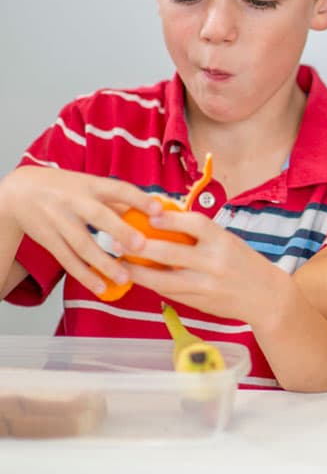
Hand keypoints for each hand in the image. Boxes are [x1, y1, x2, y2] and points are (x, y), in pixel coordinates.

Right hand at [0, 166, 162, 295]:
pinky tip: (101, 288)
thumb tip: (159, 211)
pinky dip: (84, 275)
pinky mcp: (49, 240)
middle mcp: (74, 202)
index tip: (159, 210)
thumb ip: (120, 200)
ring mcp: (60, 222)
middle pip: (99, 217)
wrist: (20, 192)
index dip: (139, 199)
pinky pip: (67, 260)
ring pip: (82, 244)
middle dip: (120, 231)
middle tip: (141, 246)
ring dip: (104, 263)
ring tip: (124, 278)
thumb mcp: (91, 186)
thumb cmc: (68, 189)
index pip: (118, 189)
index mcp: (91, 185)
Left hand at [122, 209, 285, 325]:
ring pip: (162, 278)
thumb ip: (201, 235)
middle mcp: (214, 262)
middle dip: (140, 246)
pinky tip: (140, 278)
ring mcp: (205, 285)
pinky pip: (168, 292)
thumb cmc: (245, 264)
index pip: (195, 223)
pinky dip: (152, 284)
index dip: (170, 219)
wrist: (266, 297)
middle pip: (169, 252)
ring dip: (137, 271)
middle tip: (119, 240)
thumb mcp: (229, 242)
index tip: (150, 215)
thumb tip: (163, 220)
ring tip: (120, 263)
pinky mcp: (198, 302)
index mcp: (224, 241)